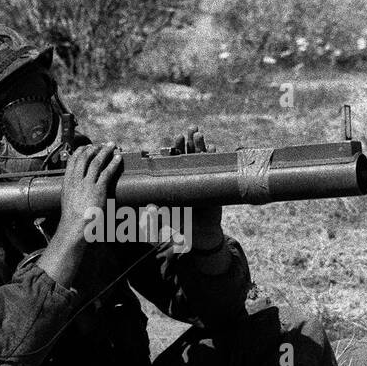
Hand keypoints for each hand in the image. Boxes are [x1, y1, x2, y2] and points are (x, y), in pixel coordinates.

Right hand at [55, 142, 121, 249]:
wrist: (74, 228)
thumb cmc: (72, 221)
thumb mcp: (68, 203)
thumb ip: (74, 194)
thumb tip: (80, 194)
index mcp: (67, 182)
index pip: (72, 160)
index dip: (80, 151)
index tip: (87, 147)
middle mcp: (76, 180)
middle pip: (84, 158)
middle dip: (94, 148)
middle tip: (102, 145)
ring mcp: (87, 184)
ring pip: (96, 162)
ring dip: (105, 151)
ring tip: (112, 146)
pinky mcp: (98, 189)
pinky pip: (107, 172)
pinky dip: (113, 163)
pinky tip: (118, 158)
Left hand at [169, 125, 222, 248]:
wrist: (201, 234)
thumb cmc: (182, 225)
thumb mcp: (167, 218)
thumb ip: (158, 215)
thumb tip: (151, 209)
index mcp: (174, 179)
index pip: (173, 160)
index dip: (174, 149)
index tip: (175, 139)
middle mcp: (187, 175)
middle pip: (187, 155)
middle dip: (188, 142)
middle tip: (189, 130)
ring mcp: (201, 177)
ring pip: (200, 158)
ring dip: (200, 145)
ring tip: (199, 134)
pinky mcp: (214, 183)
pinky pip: (215, 168)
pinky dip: (214, 157)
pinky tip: (213, 148)